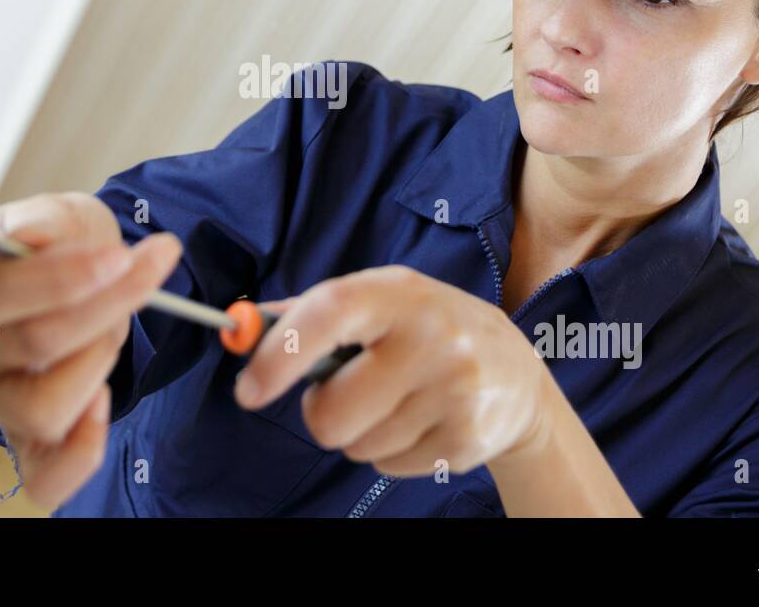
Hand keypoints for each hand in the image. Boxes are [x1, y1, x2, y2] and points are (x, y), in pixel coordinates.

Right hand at [0, 192, 181, 507]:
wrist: (78, 269)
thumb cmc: (61, 244)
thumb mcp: (59, 215)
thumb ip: (45, 224)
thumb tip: (28, 237)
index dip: (61, 280)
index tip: (118, 257)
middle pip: (37, 342)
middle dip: (108, 305)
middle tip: (144, 270)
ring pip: (43, 407)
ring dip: (98, 362)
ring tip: (112, 331)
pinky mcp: (20, 440)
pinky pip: (43, 478)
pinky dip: (82, 448)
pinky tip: (103, 403)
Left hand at [234, 265, 549, 476]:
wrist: (516, 373)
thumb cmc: (426, 329)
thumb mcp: (382, 298)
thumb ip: (314, 310)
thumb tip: (242, 325)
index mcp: (398, 293)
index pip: (328, 313)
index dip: (280, 353)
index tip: (248, 390)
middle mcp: (431, 337)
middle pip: (332, 411)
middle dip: (322, 412)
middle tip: (346, 392)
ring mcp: (453, 391)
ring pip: (356, 445)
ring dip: (361, 431)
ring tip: (396, 400)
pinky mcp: (465, 440)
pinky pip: (386, 465)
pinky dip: (391, 451)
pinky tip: (420, 419)